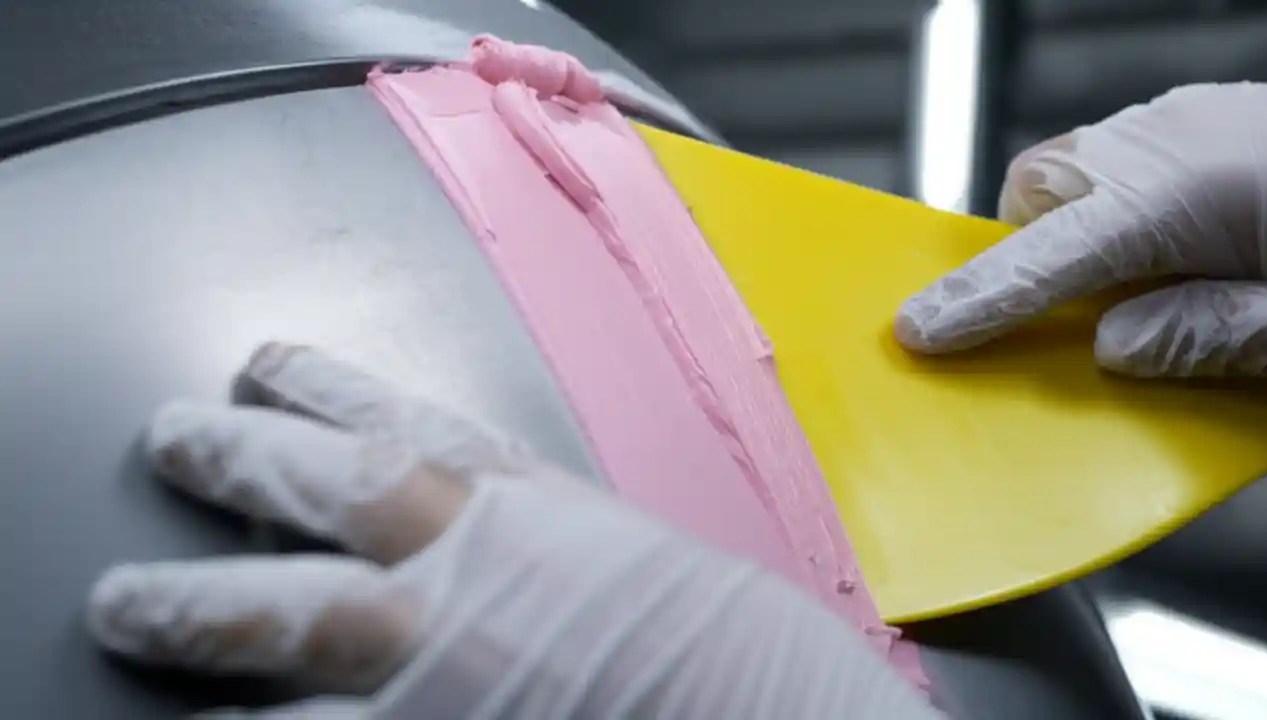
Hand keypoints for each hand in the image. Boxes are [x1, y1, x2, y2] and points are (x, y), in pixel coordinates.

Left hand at [87, 344, 938, 717]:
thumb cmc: (742, 658)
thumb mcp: (646, 569)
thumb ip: (561, 553)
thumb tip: (516, 559)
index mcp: (538, 512)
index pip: (412, 425)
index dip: (328, 389)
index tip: (272, 366)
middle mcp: (477, 570)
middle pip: (330, 491)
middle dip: (242, 457)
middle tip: (173, 436)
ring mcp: (443, 660)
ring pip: (291, 618)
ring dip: (200, 608)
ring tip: (127, 603)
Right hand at [896, 82, 1266, 375]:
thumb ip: (1209, 336)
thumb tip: (1110, 350)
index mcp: (1182, 193)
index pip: (1044, 255)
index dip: (974, 298)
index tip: (917, 330)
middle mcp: (1168, 140)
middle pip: (1037, 186)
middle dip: (1027, 247)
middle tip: (1065, 311)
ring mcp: (1189, 118)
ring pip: (1079, 166)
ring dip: (1079, 225)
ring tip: (1141, 281)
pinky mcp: (1213, 116)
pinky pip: (1125, 158)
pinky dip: (1121, 205)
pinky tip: (1184, 243)